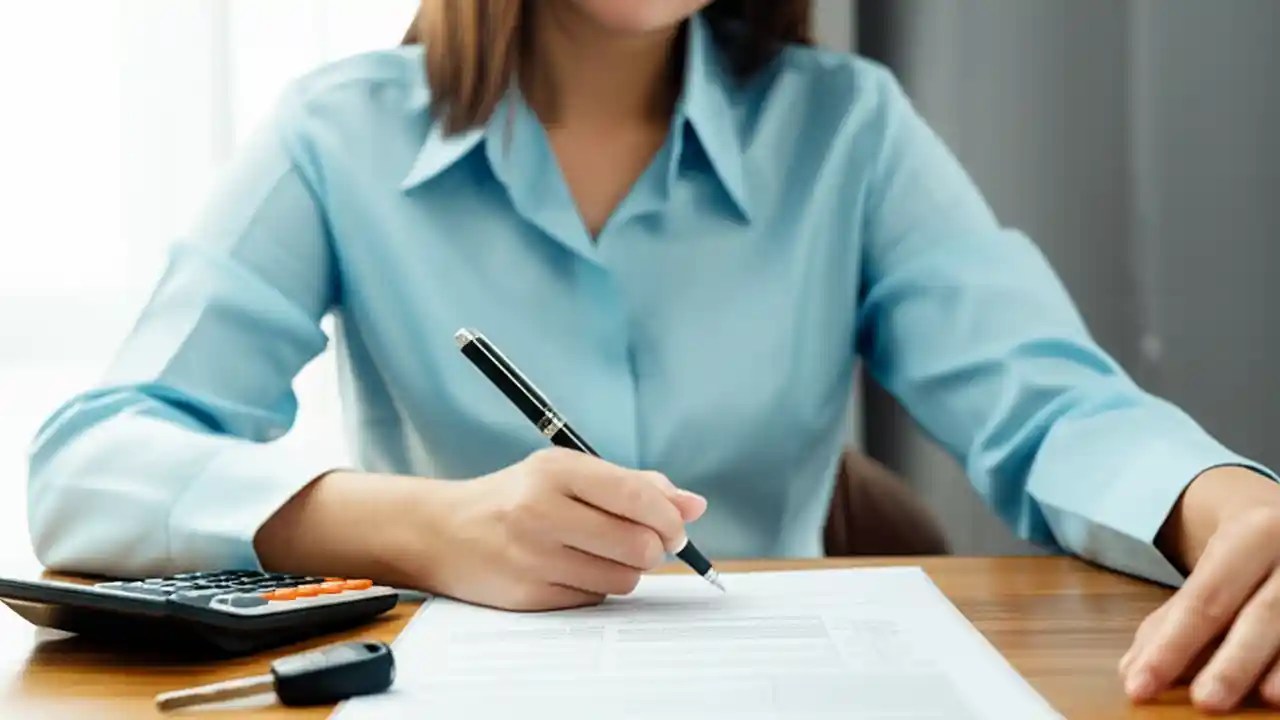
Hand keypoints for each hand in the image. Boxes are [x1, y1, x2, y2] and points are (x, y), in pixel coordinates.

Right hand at [426, 448, 706, 611]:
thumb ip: (633, 485)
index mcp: (555, 470)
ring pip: (623, 577)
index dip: (669, 517)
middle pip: (638, 544)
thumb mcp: (567, 473)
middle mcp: (540, 511)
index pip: (637, 497)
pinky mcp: (528, 594)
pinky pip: (595, 599)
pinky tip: (573, 568)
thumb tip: (694, 505)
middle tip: (644, 543)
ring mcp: (532, 556)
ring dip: (627, 569)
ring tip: (601, 552)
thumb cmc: (517, 497)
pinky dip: (597, 586)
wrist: (443, 532)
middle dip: (654, 547)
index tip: (675, 526)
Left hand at [1121, 466, 1279, 711]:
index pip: (1205, 599)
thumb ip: (1173, 619)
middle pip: (1262, 616)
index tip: (1139, 687)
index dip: (1172, 646)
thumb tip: (1133, 671)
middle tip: (1204, 703)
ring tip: (1265, 700)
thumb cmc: (1248, 554)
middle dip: (1233, 663)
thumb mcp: (1211, 568)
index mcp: (1254, 533)